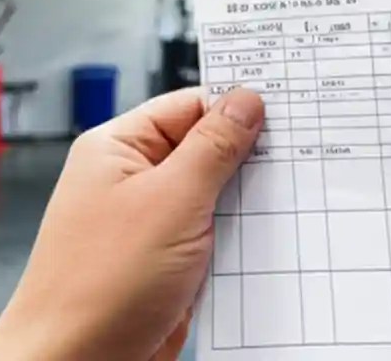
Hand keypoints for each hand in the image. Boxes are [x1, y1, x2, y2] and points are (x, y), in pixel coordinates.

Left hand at [0, 88, 264, 360]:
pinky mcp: (166, 266)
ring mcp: (149, 226)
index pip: (189, 105)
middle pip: (205, 151)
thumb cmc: (96, 288)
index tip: (284, 113)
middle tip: (294, 161)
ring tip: (282, 208)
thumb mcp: (172, 201)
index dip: (235, 107)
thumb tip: (244, 102)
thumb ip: (214, 148)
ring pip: (214, 199)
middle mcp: (131, 182)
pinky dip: (239, 244)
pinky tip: (265, 248)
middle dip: (247, 161)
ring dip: (246, 208)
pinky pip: (213, 240)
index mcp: (119, 149)